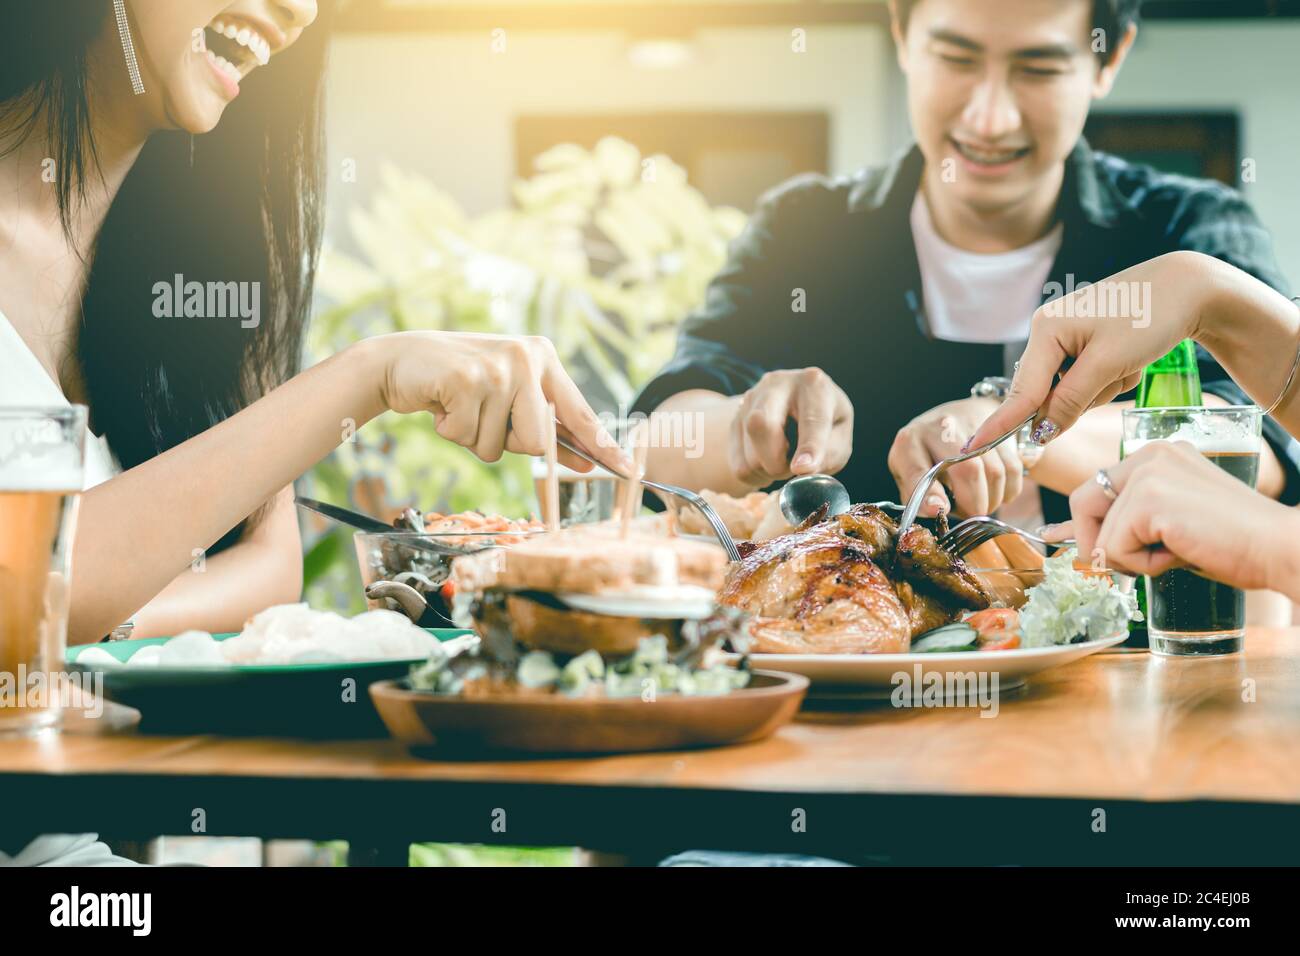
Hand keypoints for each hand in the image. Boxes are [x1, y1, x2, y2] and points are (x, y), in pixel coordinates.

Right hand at [373, 331, 629, 473]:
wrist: (399, 362)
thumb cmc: (459, 387)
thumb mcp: (509, 401)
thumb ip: (545, 427)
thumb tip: (587, 460)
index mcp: (544, 360)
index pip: (582, 414)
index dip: (604, 447)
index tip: (632, 472)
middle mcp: (528, 358)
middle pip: (537, 443)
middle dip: (504, 441)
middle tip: (480, 413)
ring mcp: (499, 367)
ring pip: (502, 446)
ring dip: (474, 438)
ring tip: (459, 407)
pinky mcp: (468, 379)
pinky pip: (470, 438)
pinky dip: (451, 431)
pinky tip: (442, 404)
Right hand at [728, 368, 853, 488]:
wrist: (797, 404)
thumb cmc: (826, 421)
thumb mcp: (840, 436)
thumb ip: (829, 455)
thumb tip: (803, 471)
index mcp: (813, 384)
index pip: (811, 419)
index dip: (809, 447)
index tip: (803, 468)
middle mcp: (777, 384)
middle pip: (760, 424)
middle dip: (774, 461)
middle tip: (790, 471)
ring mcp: (751, 400)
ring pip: (748, 450)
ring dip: (768, 470)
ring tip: (785, 464)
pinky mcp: (734, 419)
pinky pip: (738, 463)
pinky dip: (755, 475)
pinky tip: (769, 464)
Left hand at [889, 396, 1023, 517]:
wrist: (956, 417)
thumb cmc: (926, 454)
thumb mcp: (910, 474)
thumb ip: (918, 495)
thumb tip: (937, 511)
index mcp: (909, 442)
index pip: (919, 470)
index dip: (930, 494)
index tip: (939, 510)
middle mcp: (940, 427)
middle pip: (967, 469)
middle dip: (973, 503)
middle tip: (971, 514)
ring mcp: (973, 425)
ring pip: (994, 472)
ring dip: (992, 499)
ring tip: (980, 502)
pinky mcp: (1000, 429)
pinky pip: (1013, 469)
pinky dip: (1008, 491)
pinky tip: (995, 492)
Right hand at [966, 251, 1216, 452]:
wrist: (1189, 288)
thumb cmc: (1150, 317)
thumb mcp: (1110, 364)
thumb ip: (1071, 401)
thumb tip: (1043, 431)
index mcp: (1046, 330)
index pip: (1021, 392)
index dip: (1001, 425)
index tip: (973, 449)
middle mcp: (1047, 330)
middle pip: (1048, 393)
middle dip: (1085, 395)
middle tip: (1120, 371)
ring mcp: (1064, 334)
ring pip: (1071, 389)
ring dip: (1103, 387)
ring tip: (1131, 361)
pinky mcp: (1082, 340)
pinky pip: (1085, 378)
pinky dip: (1110, 377)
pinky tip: (1130, 357)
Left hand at [1046, 441, 1285, 591]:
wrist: (1278, 548)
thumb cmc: (1234, 542)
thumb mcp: (1169, 522)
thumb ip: (1123, 520)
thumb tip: (1065, 532)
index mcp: (1157, 455)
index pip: (1096, 487)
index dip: (1087, 524)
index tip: (1076, 541)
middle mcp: (1150, 455)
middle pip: (1082, 502)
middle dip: (1099, 543)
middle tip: (1139, 561)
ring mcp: (1148, 474)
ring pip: (1101, 534)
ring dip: (1135, 559)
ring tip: (1179, 550)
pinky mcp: (1150, 500)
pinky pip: (1115, 549)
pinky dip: (1145, 566)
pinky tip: (1181, 553)